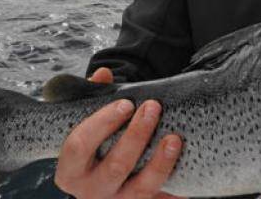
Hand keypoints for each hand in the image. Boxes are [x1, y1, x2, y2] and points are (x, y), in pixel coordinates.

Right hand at [53, 67, 183, 198]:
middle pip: (115, 166)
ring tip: (174, 138)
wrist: (101, 187)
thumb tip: (103, 74)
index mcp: (71, 170)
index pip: (79, 145)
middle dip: (136, 135)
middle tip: (153, 107)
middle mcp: (91, 192)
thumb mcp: (86, 126)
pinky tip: (189, 169)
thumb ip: (93, 99)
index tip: (126, 103)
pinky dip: (175, 191)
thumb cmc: (95, 148)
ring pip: (140, 189)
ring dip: (159, 163)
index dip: (102, 123)